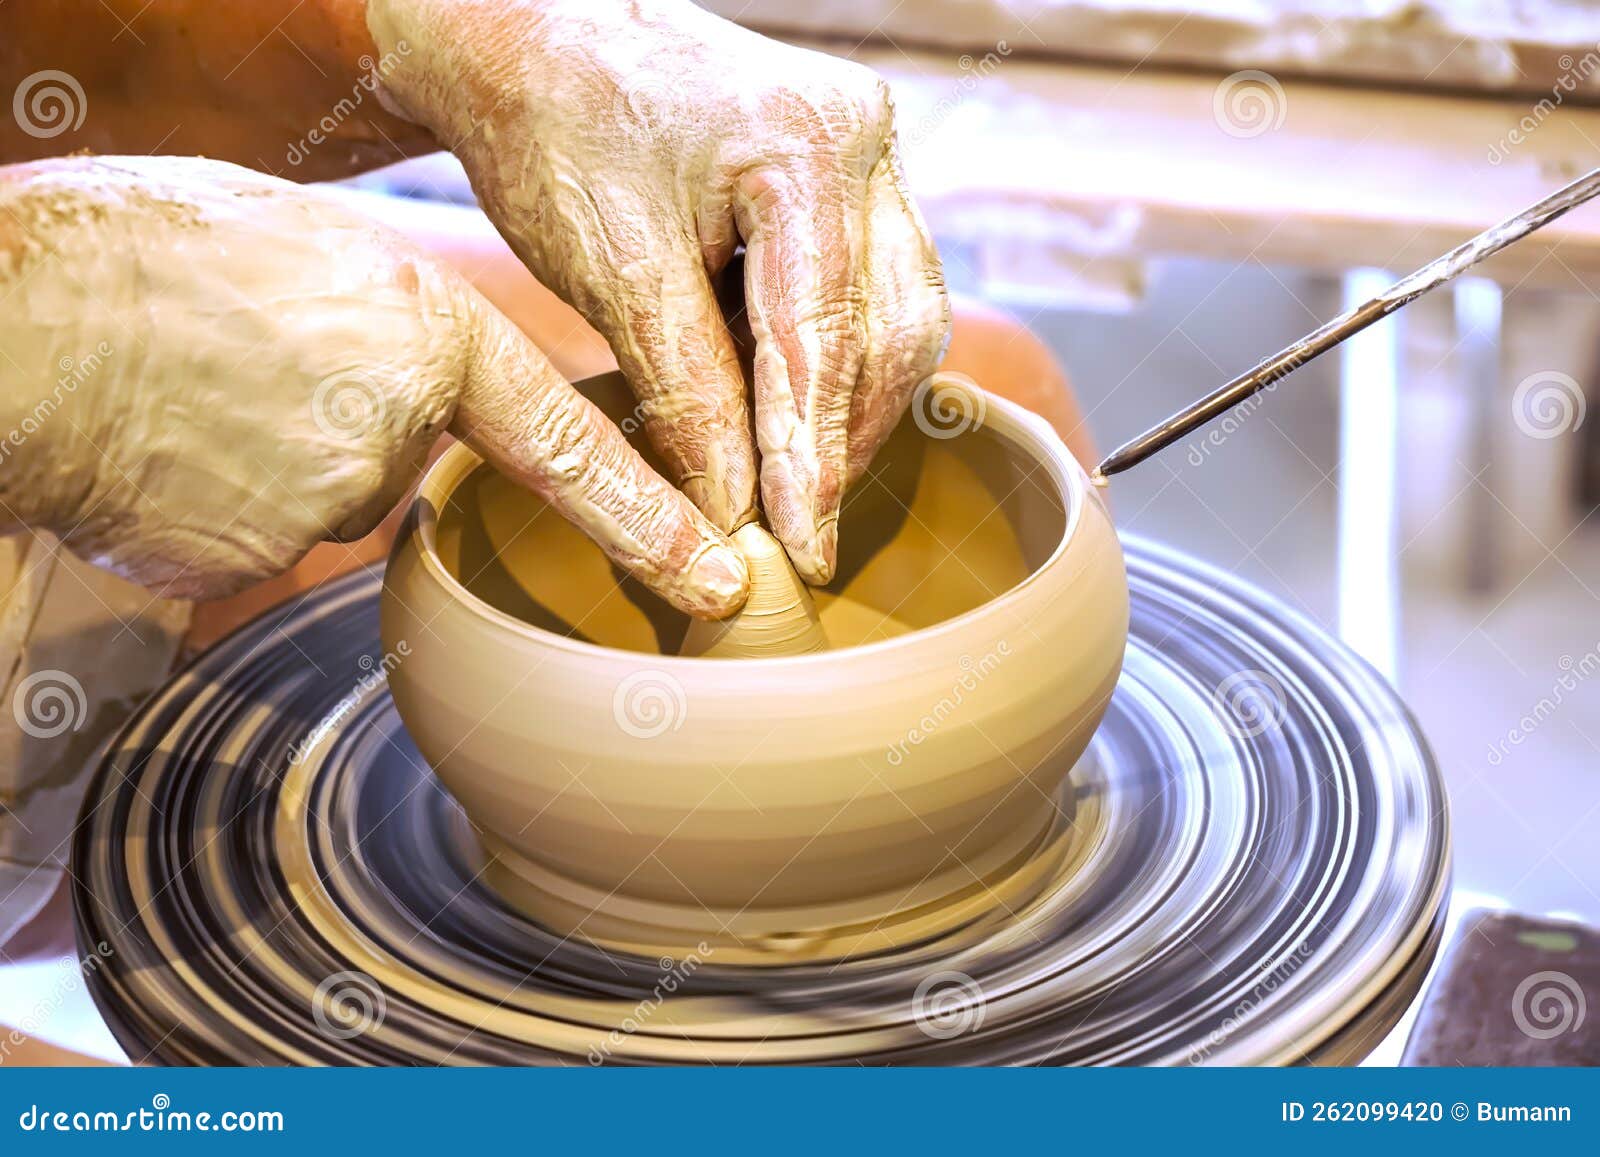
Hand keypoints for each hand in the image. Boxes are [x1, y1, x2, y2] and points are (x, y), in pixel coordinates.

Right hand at [0, 156, 747, 615]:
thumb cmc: (147, 255)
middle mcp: (395, 433)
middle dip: (331, 430)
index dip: (647, 517)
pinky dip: (210, 502)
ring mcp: (324, 506)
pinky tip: (156, 451)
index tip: (720, 577)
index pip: (568, 446)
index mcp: (424, 332)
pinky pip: (251, 535)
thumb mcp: (300, 248)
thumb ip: (374, 323)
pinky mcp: (250, 562)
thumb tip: (387, 390)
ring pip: (316, 499)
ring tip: (184, 397)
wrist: (22, 325)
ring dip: (262, 464)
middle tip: (240, 374)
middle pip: (394, 463)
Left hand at [367, 0, 949, 583]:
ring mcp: (866, 155)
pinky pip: (868, 293)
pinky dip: (826, 365)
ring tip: (788, 483)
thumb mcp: (613, 272)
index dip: (816, 460)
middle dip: (846, 441)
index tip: (804, 551)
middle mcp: (864, 141)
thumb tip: (737, 513)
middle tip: (798, 530)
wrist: (528, 38)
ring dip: (845, 410)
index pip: (827, 340)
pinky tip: (777, 411)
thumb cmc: (555, 130)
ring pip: (896, 319)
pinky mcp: (845, 179)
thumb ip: (686, 392)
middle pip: (894, 332)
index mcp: (811, 146)